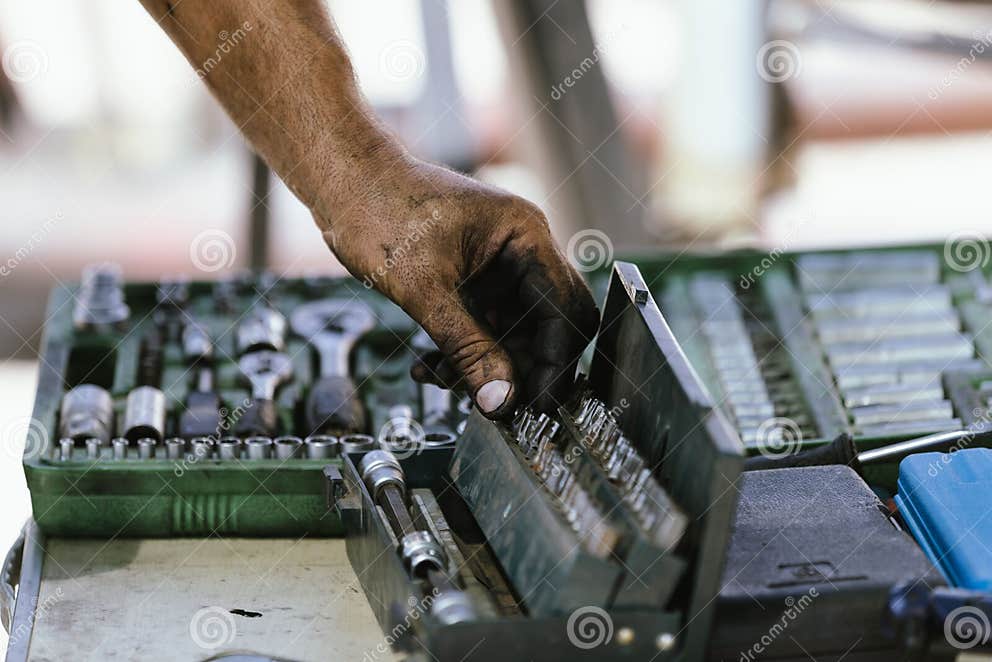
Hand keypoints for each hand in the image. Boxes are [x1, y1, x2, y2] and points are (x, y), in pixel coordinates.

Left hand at [317, 153, 599, 417]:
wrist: (343, 183)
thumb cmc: (378, 209)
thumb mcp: (422, 289)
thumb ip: (465, 346)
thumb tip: (500, 399)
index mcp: (524, 234)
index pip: (564, 308)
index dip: (555, 362)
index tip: (536, 404)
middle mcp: (522, 248)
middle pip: (552, 322)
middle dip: (526, 367)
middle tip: (501, 404)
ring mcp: (501, 265)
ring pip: (517, 332)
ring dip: (487, 364)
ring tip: (443, 380)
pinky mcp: (477, 280)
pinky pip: (487, 327)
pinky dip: (465, 352)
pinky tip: (432, 367)